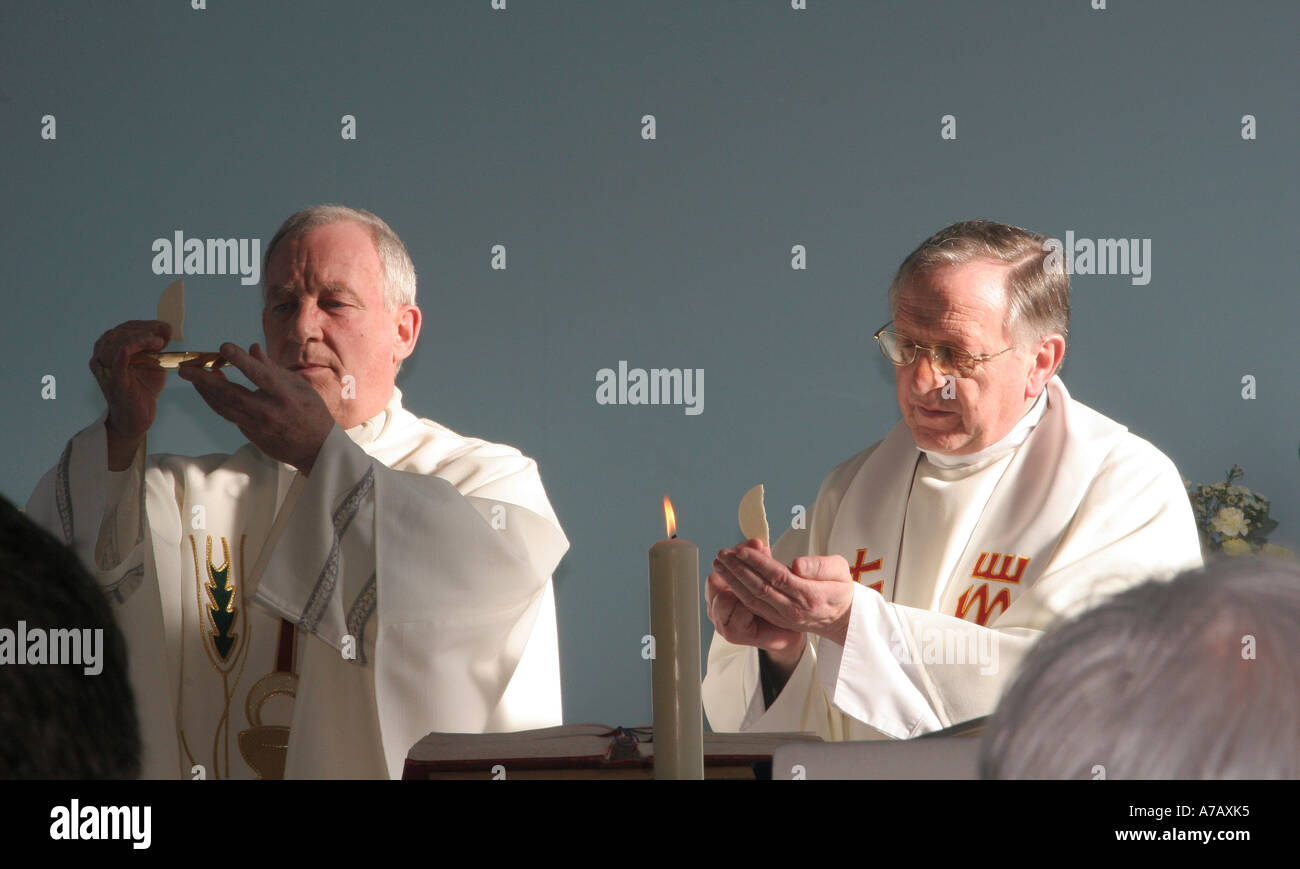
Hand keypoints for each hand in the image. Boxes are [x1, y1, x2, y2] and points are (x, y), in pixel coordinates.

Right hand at [91, 320, 170, 468]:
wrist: (137, 418)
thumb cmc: (143, 390)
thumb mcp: (151, 363)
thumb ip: (155, 347)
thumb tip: (165, 329)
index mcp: (108, 350)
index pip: (124, 329)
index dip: (145, 324)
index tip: (165, 328)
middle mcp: (101, 356)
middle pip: (120, 331)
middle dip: (145, 328)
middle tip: (164, 333)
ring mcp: (105, 367)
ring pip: (118, 339)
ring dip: (142, 336)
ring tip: (160, 342)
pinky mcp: (113, 378)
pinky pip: (120, 355)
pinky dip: (135, 345)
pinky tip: (152, 344)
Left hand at [178, 342, 335, 473]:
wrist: (316, 449)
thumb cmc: (312, 413)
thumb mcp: (300, 386)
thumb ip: (273, 368)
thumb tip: (252, 349)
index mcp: (286, 396)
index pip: (260, 375)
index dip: (241, 360)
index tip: (224, 347)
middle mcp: (269, 411)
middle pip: (231, 394)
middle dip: (205, 380)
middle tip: (186, 368)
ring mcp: (258, 426)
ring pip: (224, 406)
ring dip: (205, 390)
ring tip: (192, 376)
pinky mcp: (250, 435)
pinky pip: (229, 415)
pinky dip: (216, 401)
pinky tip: (208, 390)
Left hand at [713, 543, 855, 646]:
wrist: (843, 618)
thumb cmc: (840, 588)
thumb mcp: (841, 571)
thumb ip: (820, 566)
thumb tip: (796, 564)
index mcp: (810, 596)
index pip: (778, 578)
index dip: (758, 563)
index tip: (741, 550)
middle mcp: (794, 609)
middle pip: (760, 589)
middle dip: (738, 570)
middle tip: (722, 554)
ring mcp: (784, 617)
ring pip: (753, 599)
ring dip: (733, 581)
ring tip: (719, 564)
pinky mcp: (777, 620)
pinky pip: (754, 606)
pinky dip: (738, 592)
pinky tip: (728, 579)